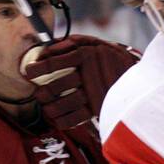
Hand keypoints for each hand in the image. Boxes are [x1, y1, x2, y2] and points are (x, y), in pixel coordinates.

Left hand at [21, 35, 139, 131]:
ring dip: (51, 108)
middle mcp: (89, 74)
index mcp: (85, 55)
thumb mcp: (90, 42)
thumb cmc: (106, 56)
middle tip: (39, 94)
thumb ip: (67, 44)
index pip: (54, 63)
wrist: (135, 73)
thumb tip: (43, 52)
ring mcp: (95, 92)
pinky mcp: (99, 107)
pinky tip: (57, 119)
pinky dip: (64, 121)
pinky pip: (77, 118)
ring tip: (46, 108)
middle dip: (43, 92)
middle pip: (58, 86)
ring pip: (66, 103)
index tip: (28, 72)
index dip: (37, 69)